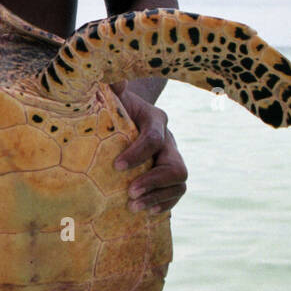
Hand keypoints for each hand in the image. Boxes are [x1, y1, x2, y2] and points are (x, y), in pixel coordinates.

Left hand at [111, 85, 187, 213]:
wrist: (124, 114)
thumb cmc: (114, 105)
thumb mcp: (112, 95)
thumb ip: (113, 87)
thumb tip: (115, 79)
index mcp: (156, 119)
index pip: (154, 138)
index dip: (139, 153)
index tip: (117, 166)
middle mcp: (169, 141)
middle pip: (175, 166)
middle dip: (154, 181)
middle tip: (130, 192)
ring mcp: (171, 159)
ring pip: (179, 183)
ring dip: (158, 197)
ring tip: (132, 206)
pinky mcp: (167, 176)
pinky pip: (176, 193)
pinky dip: (164, 204)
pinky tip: (147, 212)